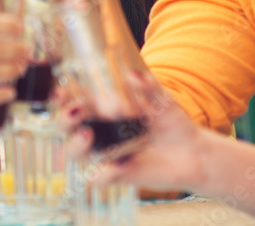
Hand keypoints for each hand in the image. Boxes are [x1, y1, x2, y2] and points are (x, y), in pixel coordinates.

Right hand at [68, 72, 207, 192]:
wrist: (192, 153)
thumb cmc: (172, 122)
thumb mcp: (163, 100)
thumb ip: (149, 87)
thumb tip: (132, 75)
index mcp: (104, 108)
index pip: (74, 100)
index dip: (62, 96)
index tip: (62, 91)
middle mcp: (100, 130)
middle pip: (66, 127)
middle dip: (64, 119)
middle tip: (77, 111)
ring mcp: (106, 152)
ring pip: (74, 153)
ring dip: (75, 144)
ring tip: (87, 135)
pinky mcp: (117, 173)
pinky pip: (99, 178)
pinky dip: (105, 173)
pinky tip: (122, 164)